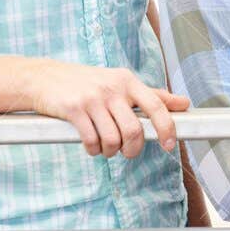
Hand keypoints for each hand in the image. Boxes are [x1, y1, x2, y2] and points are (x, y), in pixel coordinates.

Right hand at [24, 60, 187, 157]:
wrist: (44, 77)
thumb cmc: (89, 83)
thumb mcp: (122, 83)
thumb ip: (153, 95)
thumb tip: (185, 103)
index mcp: (128, 81)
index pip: (157, 105)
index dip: (167, 127)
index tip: (170, 145)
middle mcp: (113, 88)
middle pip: (134, 130)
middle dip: (133, 149)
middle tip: (127, 153)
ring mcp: (93, 98)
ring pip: (113, 139)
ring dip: (111, 152)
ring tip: (106, 149)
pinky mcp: (73, 109)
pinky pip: (91, 140)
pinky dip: (94, 150)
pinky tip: (92, 146)